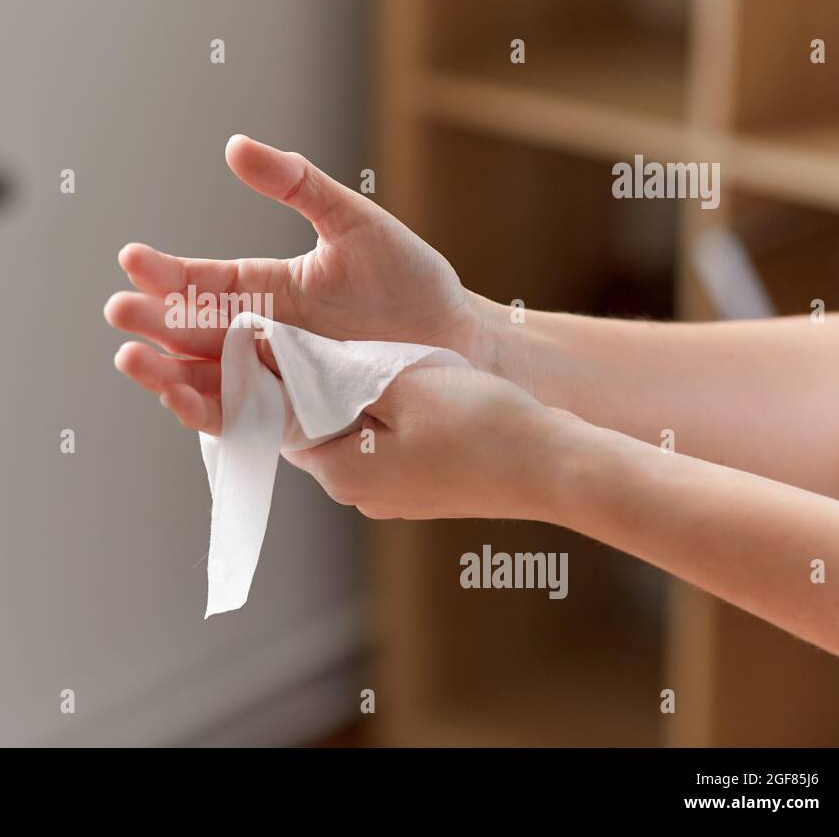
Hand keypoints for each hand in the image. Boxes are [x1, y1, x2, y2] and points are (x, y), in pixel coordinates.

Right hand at [106, 134, 502, 432]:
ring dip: (167, 374)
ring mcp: (273, 381)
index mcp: (264, 290)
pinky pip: (245, 419)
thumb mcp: (354, 223)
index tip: (131, 258)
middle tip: (118, 312)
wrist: (460, 346)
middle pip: (190, 334)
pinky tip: (182, 404)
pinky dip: (212, 413)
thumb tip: (234, 146)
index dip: (165, 273)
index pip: (201, 282)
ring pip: (205, 382)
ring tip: (134, 362)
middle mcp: (258, 339)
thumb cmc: (411, 283)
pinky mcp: (295, 419)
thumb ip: (299, 184)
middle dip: (152, 324)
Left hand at [284, 364, 575, 521]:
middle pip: (318, 428)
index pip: (283, 422)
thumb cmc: (479, 426)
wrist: (555, 468)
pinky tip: (418, 387)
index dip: (284, 379)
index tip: (294, 341)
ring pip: (356, 434)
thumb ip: (340, 376)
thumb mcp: (401, 384)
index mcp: (339, 475)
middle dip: (324, 386)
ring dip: (363, 398)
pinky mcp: (423, 489)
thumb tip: (290, 364)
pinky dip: (392, 415)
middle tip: (342, 342)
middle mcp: (358, 495)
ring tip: (387, 362)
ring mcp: (393, 496)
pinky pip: (389, 446)